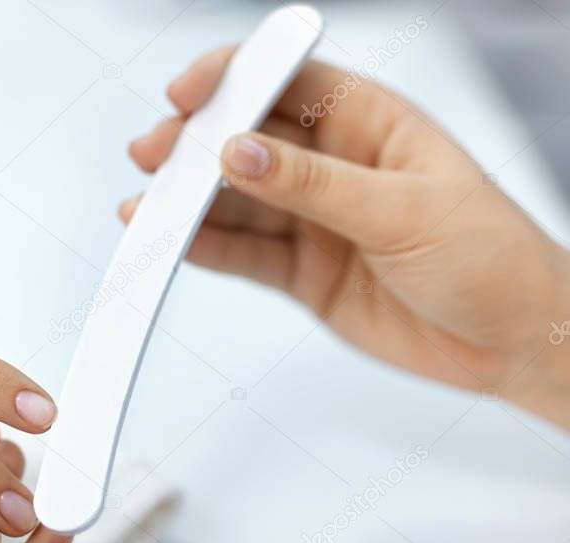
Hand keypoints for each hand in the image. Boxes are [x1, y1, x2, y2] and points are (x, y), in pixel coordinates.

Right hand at [122, 47, 569, 427]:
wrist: (515, 343)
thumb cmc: (492, 258)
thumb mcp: (403, 210)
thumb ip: (313, 184)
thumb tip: (239, 151)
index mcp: (370, 124)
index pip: (288, 83)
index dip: (231, 80)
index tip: (185, 95)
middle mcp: (335, 166)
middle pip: (248, 140)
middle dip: (194, 145)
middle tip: (153, 156)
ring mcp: (316, 219)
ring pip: (237, 201)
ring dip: (190, 202)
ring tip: (147, 209)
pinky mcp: (304, 270)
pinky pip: (245, 253)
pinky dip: (207, 248)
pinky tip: (176, 243)